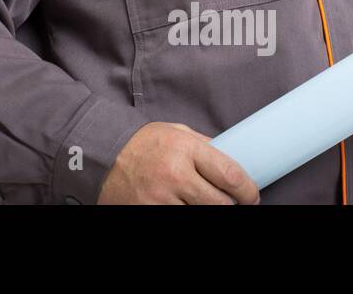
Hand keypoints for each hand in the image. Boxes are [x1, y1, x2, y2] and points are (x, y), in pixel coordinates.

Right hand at [96, 121, 260, 203]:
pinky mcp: (150, 212)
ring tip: (200, 201)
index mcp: (184, 148)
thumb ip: (203, 146)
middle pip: (221, 203)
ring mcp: (161, 197)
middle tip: (231, 203)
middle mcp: (174, 173)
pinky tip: (183, 205)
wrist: (101, 156)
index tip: (251, 196)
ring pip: (202, 215)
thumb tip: (232, 159)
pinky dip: (185, 212)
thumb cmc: (141, 143)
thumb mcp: (174, 132)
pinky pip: (179, 219)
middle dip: (230, 205)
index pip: (230, 175)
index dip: (248, 191)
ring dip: (206, 210)